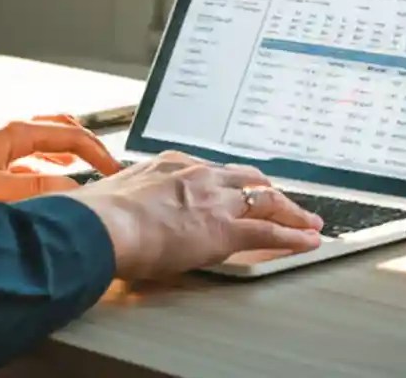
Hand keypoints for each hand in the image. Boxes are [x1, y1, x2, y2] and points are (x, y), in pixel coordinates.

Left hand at [0, 114, 120, 210]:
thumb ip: (37, 192)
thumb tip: (74, 191)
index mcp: (16, 132)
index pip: (73, 134)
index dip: (100, 154)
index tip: (115, 172)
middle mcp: (9, 128)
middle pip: (62, 127)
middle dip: (88, 145)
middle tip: (105, 167)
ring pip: (43, 137)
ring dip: (66, 152)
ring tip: (80, 173)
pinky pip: (25, 150)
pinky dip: (43, 161)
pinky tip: (39, 181)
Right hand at [71, 151, 323, 279]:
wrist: (101, 226)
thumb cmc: (96, 217)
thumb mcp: (116, 195)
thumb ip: (131, 198)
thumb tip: (120, 209)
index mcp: (171, 165)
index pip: (213, 171)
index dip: (232, 183)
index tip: (238, 189)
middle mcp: (200, 176)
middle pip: (247, 179)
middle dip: (268, 191)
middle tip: (282, 201)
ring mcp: (215, 200)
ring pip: (267, 200)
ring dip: (292, 212)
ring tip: (309, 222)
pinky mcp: (225, 229)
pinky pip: (269, 232)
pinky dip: (293, 236)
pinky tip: (308, 241)